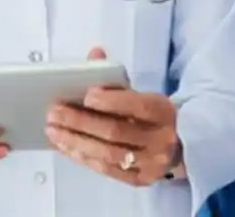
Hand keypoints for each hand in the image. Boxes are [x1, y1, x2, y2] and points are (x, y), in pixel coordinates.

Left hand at [44, 47, 181, 186]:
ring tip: (53, 131)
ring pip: (108, 153)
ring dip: (76, 142)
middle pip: (115, 131)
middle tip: (55, 113)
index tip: (86, 95)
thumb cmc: (153, 116)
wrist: (180, 146)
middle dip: (80, 122)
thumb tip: (95, 54)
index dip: (109, 101)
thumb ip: (116, 79)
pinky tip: (67, 148)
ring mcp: (151, 163)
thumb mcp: (142, 94)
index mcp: (162, 111)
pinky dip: (84, 158)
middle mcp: (160, 139)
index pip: (135, 106)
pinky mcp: (141, 179)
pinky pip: (108, 170)